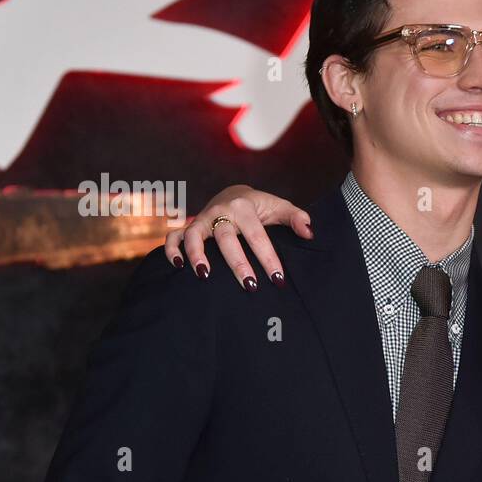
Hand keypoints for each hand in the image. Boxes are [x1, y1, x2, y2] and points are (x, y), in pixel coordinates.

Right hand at [165, 185, 310, 289]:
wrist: (233, 194)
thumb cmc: (260, 207)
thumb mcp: (279, 207)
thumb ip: (296, 218)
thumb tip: (309, 232)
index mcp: (244, 207)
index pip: (258, 235)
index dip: (268, 257)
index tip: (278, 279)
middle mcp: (220, 212)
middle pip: (227, 239)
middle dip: (238, 263)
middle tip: (250, 286)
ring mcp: (202, 220)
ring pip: (195, 235)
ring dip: (197, 255)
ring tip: (205, 276)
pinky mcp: (189, 227)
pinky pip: (173, 237)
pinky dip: (172, 249)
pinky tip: (178, 266)